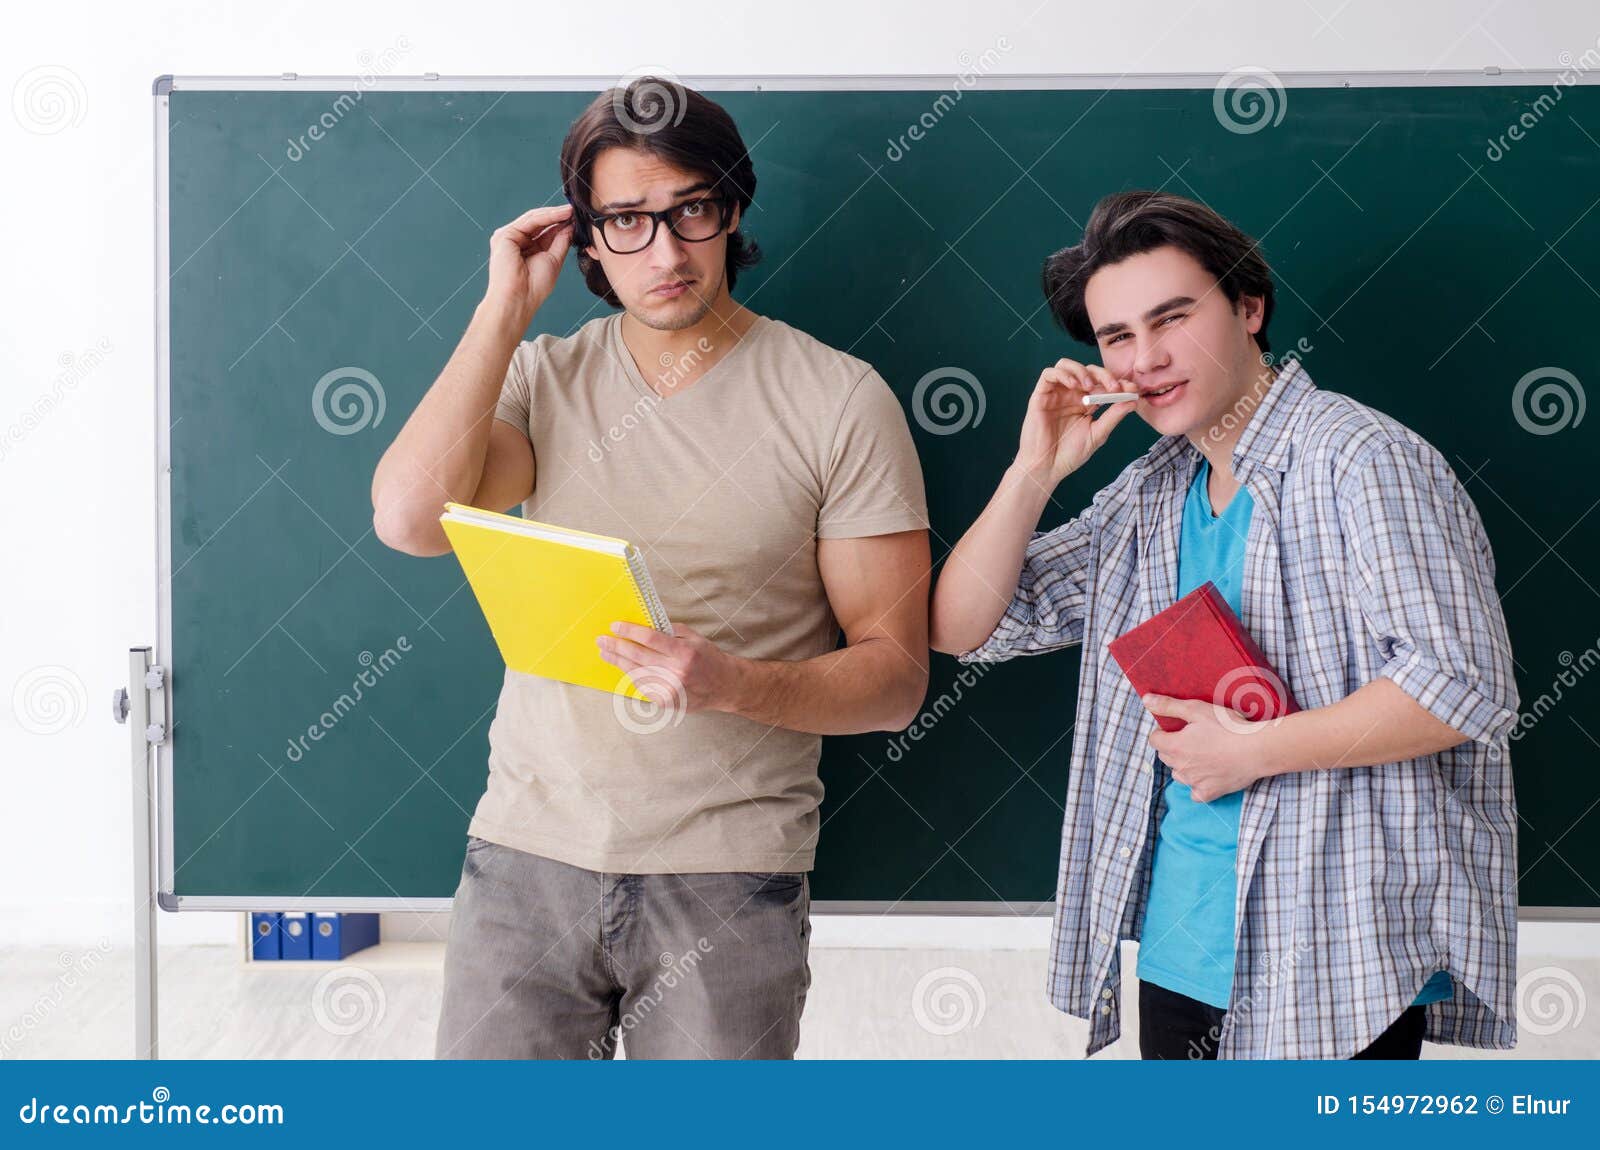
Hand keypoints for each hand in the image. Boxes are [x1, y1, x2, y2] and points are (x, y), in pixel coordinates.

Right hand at [484, 203, 573, 327]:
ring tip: (571, 211)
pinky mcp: (505, 235)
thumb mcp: (554, 260)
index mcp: (527, 249)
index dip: (561, 224)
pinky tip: (562, 214)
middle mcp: (517, 241)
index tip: (577, 219)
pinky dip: (547, 216)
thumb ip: (561, 241)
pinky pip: (530, 221)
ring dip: (555, 214)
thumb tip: (570, 226)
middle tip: (576, 211)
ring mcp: (509, 237)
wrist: (519, 299)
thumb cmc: (535, 287)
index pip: (545, 231)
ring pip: (535, 219)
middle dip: (558, 216)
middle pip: (540, 223)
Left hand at [595, 622, 740, 714]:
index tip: (615, 626)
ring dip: (618, 661)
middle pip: (638, 656)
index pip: (650, 638)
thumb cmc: (709, 658)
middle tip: (602, 640)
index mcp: (685, 653)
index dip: (630, 631)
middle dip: (617, 646)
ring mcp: (670, 690)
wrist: (724, 686)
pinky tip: (623, 666)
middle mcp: (677, 672)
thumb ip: (670, 631)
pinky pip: (642, 686)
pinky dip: (631, 675)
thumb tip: (643, 625)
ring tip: (606, 652)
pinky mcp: (666, 701)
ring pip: (636, 672)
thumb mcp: (694, 638)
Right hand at [1014, 358, 1136, 485]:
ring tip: (1090, 386)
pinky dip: (1063, 374)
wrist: (1046, 467)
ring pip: (1067, 365)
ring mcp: (1056, 394)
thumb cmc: (1070, 454)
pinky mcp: (1040, 395)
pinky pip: (1048, 374)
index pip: (1103, 384)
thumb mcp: (1097, 434)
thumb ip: (1113, 416)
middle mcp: (1071, 395)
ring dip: (1082, 371)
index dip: (1118, 382)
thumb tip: (1133, 400)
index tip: (1132, 388)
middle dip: (1104, 375)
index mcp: (1086, 403)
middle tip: (1114, 387)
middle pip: (1088, 371)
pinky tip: (1073, 385)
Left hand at [1141, 694, 1273, 801]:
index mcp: (1175, 746)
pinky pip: (1194, 793)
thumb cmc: (1228, 727)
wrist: (1257, 749)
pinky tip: (1208, 774)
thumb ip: (1169, 706)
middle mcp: (1181, 767)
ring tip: (1202, 755)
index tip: (1177, 728)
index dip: (1163, 732)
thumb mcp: (1197, 709)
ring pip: (1179, 775)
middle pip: (1165, 757)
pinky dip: (1198, 785)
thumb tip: (1146, 700)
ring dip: (1184, 766)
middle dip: (1173, 747)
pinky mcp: (1209, 793)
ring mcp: (1194, 782)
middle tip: (1193, 738)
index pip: (1154, 740)